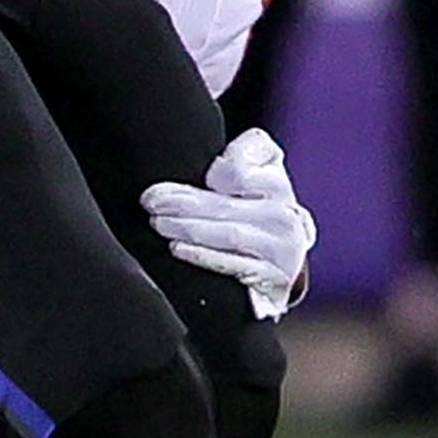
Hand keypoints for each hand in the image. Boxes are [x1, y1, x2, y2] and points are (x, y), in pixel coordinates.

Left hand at [142, 129, 314, 319]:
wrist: (275, 264)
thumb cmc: (250, 212)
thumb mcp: (251, 177)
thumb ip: (238, 156)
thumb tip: (202, 163)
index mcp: (276, 182)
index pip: (248, 169)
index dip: (225, 166)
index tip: (199, 173)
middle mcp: (286, 215)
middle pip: (229, 204)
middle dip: (185, 201)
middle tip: (150, 201)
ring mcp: (283, 250)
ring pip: (230, 234)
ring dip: (188, 228)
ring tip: (158, 222)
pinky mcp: (274, 280)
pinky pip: (234, 266)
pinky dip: (204, 256)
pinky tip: (178, 248)